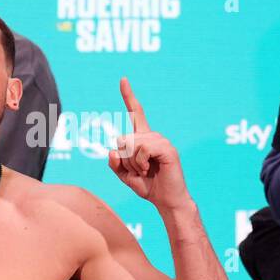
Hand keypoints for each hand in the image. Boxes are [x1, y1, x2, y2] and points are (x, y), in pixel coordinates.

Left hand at [108, 77, 190, 210]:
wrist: (166, 200)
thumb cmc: (148, 186)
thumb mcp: (124, 175)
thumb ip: (114, 163)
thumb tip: (112, 149)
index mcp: (142, 139)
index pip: (135, 114)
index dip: (128, 96)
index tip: (123, 79)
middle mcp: (153, 136)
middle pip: (122, 138)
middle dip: (123, 159)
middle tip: (138, 170)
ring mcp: (161, 141)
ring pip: (130, 144)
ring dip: (132, 163)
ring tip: (146, 170)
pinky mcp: (167, 149)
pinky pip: (141, 150)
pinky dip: (139, 163)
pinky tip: (150, 169)